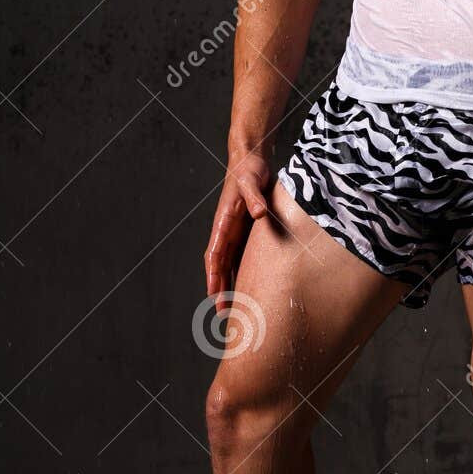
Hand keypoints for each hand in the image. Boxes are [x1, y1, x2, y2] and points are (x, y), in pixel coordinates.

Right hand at [204, 151, 270, 315]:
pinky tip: (247, 288)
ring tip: (231, 309)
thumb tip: (258, 213)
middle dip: (220, 289)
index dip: (214, 274)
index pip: (215, 253)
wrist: (251, 161)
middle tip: (223, 313)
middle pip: (220, 266)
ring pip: (229, 265)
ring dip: (229, 286)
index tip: (214, 293)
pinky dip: (241, 273)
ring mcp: (235, 233)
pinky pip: (240, 257)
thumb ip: (254, 197)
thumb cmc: (250, 170)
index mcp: (224, 222)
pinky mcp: (245, 232)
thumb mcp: (252, 181)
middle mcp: (226, 231)